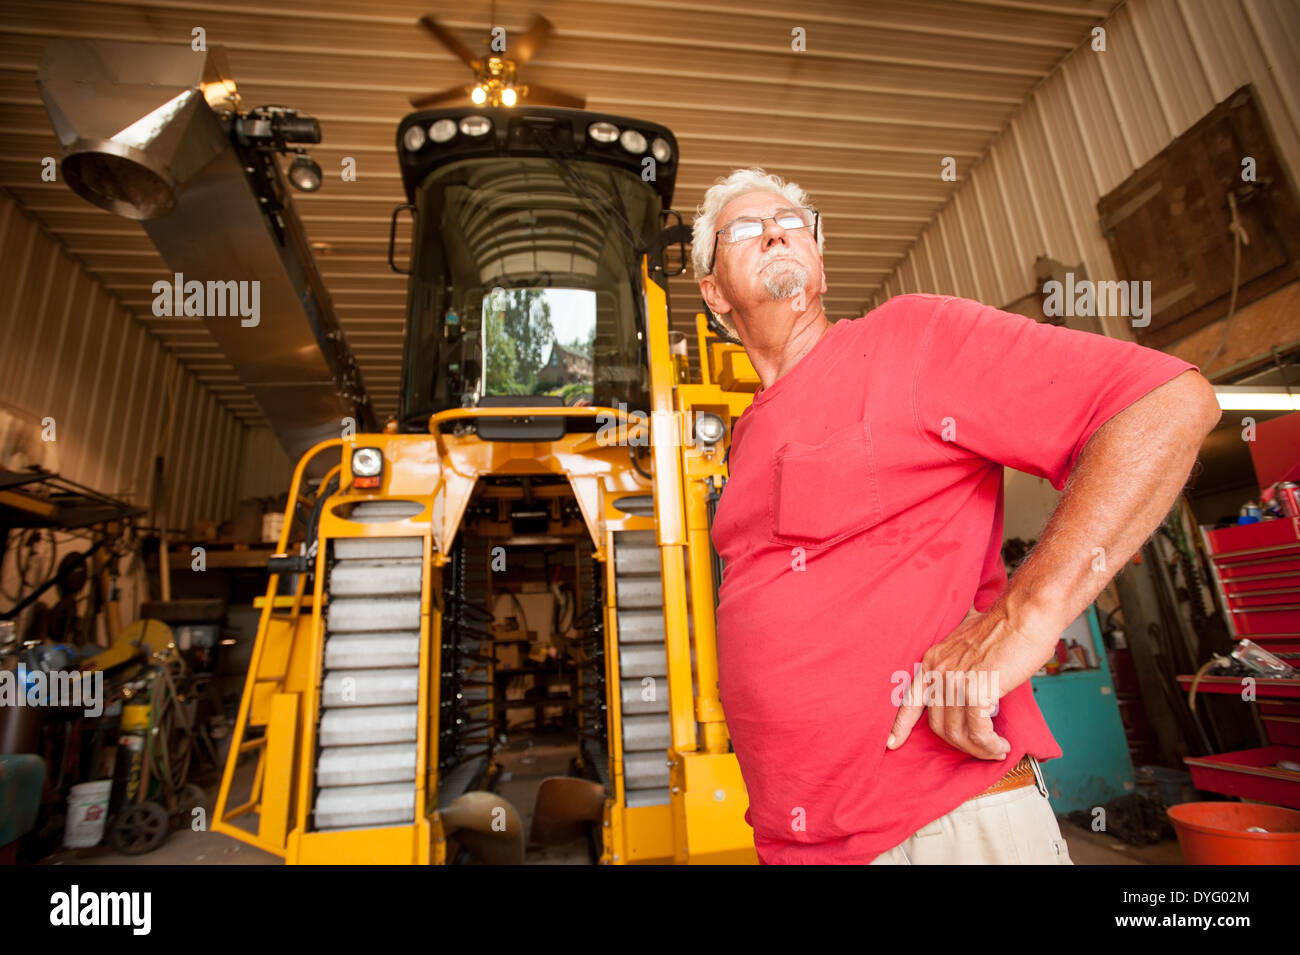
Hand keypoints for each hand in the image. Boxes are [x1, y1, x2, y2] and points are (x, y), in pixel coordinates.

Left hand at [887, 604, 1052, 759]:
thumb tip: (967, 684)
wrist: (1024, 615)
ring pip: (958, 733)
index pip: (910, 699)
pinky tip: (1001, 745)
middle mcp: (938, 671)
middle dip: (960, 743)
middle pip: (937, 725)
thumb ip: (959, 663)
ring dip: (979, 749)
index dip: (900, 725)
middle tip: (981, 747)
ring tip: (996, 749)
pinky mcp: (976, 690)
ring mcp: (955, 681)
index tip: (891, 743)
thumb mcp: (967, 642)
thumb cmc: (1006, 628)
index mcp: (933, 660)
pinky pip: (978, 732)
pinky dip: (990, 745)